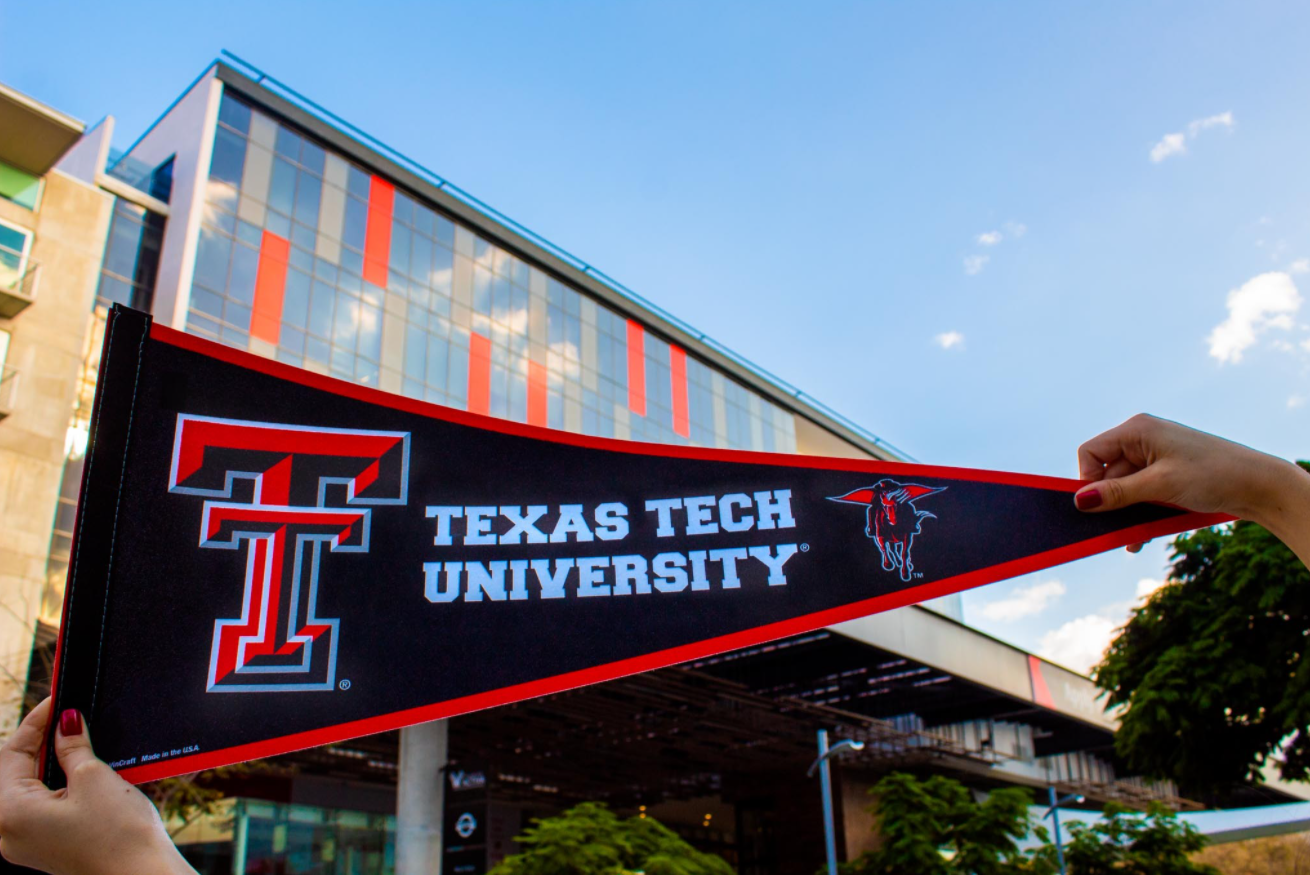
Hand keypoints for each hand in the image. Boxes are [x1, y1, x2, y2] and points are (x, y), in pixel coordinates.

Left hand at [0, 699, 195, 874]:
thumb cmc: (118, 835)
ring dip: (51, 762)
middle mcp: (8, 831)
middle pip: (16, 771)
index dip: (36, 723)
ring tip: (76, 737)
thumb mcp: (94, 779)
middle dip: (41, 742)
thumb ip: (72, 747)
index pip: (12, 753)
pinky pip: (41, 806)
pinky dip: (56, 784)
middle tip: (67, 715)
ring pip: (28, 789)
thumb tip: (65, 723)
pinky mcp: (47, 847)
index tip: (58, 699)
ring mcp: (26, 843)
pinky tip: (80, 768)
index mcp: (9, 813)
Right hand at [1075, 414, 1309, 565]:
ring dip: (1127, 514)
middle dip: (1110, 504)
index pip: (1091, 453)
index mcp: (1137, 430)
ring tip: (1134, 538)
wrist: (1263, 486)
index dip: (1087, 481)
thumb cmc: (1215, 475)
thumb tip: (1079, 501)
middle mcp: (1143, 441)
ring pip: (1124, 489)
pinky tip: (1145, 535)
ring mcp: (1156, 458)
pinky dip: (1141, 514)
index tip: (1096, 508)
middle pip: (1107, 474)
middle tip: (1114, 531)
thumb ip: (1117, 493)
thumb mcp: (1160, 485)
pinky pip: (1142, 495)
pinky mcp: (1168, 475)